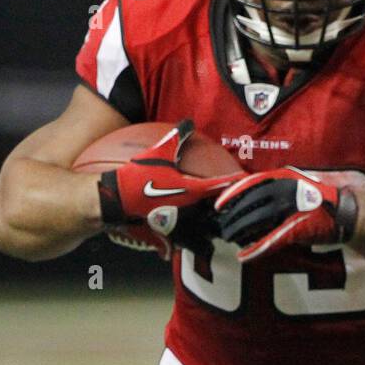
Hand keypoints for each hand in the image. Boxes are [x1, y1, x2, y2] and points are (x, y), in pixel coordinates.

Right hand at [98, 120, 240, 259]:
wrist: (118, 199)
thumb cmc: (140, 175)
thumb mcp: (159, 152)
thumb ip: (177, 137)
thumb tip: (188, 121)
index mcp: (193, 190)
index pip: (221, 186)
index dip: (235, 183)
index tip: (246, 182)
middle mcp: (192, 210)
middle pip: (217, 215)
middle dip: (226, 213)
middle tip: (235, 208)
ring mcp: (181, 225)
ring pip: (205, 235)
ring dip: (211, 231)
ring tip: (217, 228)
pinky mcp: (168, 236)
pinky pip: (185, 243)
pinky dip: (191, 242)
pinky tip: (193, 240)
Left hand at [215, 167, 358, 260]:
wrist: (345, 213)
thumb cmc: (319, 202)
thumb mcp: (295, 189)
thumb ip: (274, 194)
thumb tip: (250, 207)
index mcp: (284, 178)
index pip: (251, 183)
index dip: (232, 195)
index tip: (218, 206)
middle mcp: (285, 190)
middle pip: (250, 203)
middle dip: (233, 217)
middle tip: (221, 228)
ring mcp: (291, 209)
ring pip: (256, 221)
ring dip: (240, 231)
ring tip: (228, 239)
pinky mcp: (296, 230)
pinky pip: (270, 240)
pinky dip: (256, 250)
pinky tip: (244, 256)